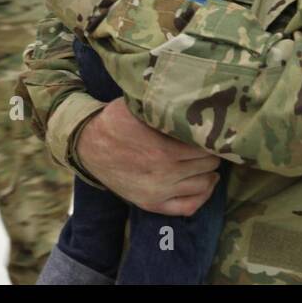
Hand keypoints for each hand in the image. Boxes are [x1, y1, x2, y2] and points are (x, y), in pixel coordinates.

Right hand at [75, 101, 220, 215]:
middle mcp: (164, 174)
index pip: (206, 146)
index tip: (213, 129)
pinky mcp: (151, 204)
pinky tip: (206, 183)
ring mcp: (158, 192)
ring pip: (203, 185)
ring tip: (208, 160)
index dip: (212, 136)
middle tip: (211, 143)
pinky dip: (202, 196)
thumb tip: (193, 94)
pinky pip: (189, 207)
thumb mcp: (139, 106)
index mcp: (164, 150)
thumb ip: (165, 104)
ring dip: (209, 172)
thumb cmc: (116, 121)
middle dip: (212, 152)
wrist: (88, 145)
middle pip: (208, 164)